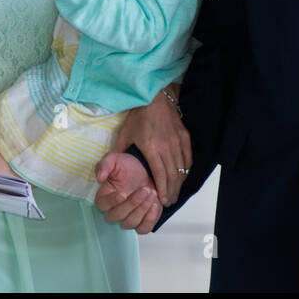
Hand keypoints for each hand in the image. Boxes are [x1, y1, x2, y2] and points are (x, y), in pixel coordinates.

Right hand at [94, 152, 161, 233]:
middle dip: (132, 204)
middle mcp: (114, 210)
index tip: (122, 193)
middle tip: (143, 190)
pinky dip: (150, 219)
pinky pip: (143, 229)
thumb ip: (104, 165)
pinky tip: (155, 204)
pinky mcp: (142, 222)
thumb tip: (99, 178)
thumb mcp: (114, 159)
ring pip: (130, 223)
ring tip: (151, 194)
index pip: (102, 205)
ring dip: (142, 210)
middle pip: (117, 217)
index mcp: (104, 196)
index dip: (112, 201)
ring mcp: (128, 218)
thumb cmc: (128, 166)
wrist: (146, 170)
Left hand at [114, 87, 190, 205]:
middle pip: (173, 175)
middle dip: (172, 191)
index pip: (160, 175)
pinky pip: (188, 158)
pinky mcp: (185, 136)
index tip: (162, 201)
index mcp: (152, 148)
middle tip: (169, 202)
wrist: (155, 96)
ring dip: (179, 183)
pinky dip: (186, 169)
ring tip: (175, 193)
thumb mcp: (125, 133)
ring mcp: (178, 142)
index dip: (162, 190)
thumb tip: (110, 166)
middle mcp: (167, 147)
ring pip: (182, 168)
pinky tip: (183, 176)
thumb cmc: (139, 114)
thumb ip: (119, 151)